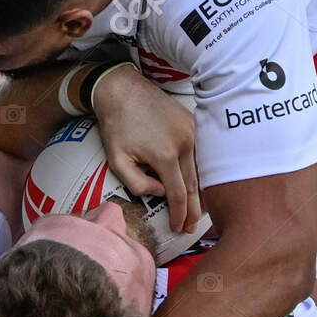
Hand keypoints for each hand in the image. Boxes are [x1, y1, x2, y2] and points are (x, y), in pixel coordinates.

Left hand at [91, 67, 201, 233]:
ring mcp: (192, 131)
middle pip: (194, 185)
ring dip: (199, 192)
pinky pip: (200, 154)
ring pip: (200, 170)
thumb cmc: (116, 124)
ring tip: (198, 211)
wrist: (123, 89)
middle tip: (192, 228)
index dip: (180, 214)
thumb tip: (160, 192)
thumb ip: (137, 183)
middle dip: (194, 210)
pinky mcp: (194, 123)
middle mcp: (185, 143)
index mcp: (165, 154)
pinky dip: (200, 172)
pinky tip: (198, 185)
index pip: (178, 193)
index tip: (178, 228)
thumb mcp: (116, 159)